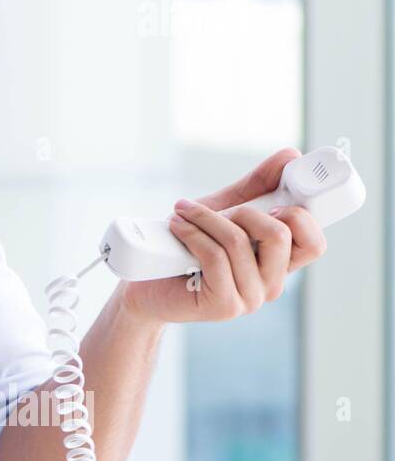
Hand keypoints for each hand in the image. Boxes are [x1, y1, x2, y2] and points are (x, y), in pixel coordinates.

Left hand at [120, 147, 327, 324]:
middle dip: (244, 211)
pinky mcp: (224, 305)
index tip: (270, 200)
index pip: (315, 244)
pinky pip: (214, 256)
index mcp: (279, 263)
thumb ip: (258, 187)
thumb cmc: (187, 245)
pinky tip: (177, 227)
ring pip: (239, 242)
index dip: (302, 215)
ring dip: (205, 218)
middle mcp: (271, 284)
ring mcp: (250, 298)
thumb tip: (291, 155)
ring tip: (183, 213)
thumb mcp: (224, 210)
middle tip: (220, 211)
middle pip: (281, 236)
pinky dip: (191, 232)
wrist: (146, 283)